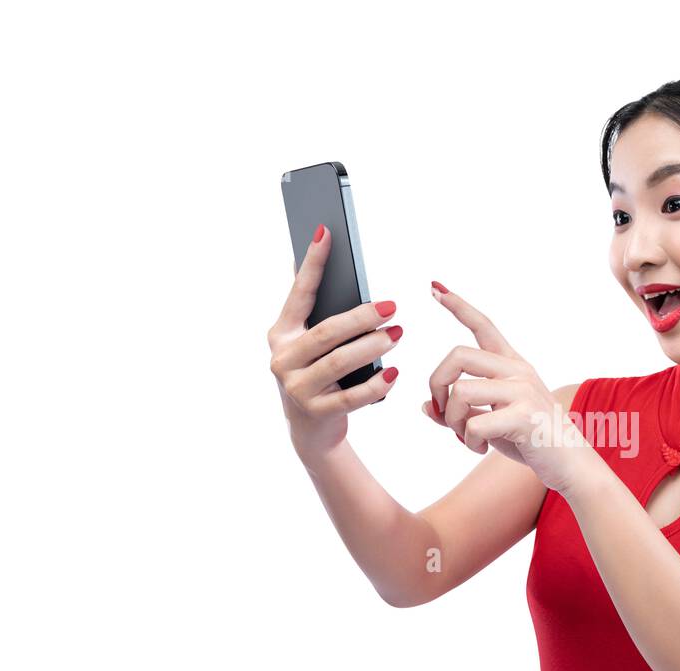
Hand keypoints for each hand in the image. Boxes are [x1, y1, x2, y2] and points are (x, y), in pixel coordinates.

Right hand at [267, 223, 402, 460]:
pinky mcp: (316, 412)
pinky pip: (351, 397)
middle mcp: (283, 358)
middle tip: (392, 306)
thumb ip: (314, 311)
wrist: (311, 430)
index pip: (299, 293)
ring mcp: (297, 388)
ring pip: (338, 363)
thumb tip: (317, 260)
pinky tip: (393, 372)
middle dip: (361, 317)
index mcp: (281, 334)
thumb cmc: (317, 375)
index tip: (326, 232)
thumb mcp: (309, 344)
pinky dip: (375, 384)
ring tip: (398, 333)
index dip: (312, 263)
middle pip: (326, 332)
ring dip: (371, 346)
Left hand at [421, 282, 591, 495]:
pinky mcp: (523, 416)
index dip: (458, 306)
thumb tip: (425, 407)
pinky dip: (467, 442)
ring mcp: (522, 390)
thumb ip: (460, 412)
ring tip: (465, 438)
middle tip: (441, 410)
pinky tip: (479, 449)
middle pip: (457, 354)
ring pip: (460, 392)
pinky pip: (473, 425)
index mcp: (512, 365)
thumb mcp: (491, 423)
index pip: (483, 326)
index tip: (435, 289)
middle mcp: (517, 370)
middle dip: (437, 383)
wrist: (570, 464)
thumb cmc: (531, 441)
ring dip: (451, 421)